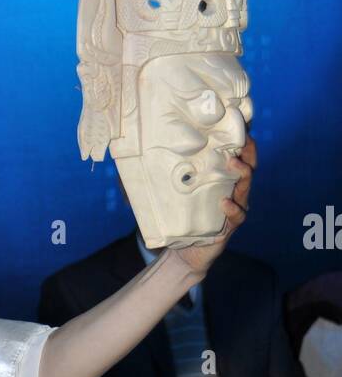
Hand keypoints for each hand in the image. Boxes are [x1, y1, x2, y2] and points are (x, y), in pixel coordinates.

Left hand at [168, 135, 256, 275]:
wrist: (184, 252)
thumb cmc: (178, 218)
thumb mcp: (168, 194)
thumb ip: (154, 180)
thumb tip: (127, 166)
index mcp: (219, 178)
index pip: (234, 155)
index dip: (238, 140)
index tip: (238, 124)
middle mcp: (231, 190)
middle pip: (248, 167)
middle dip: (248, 152)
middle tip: (243, 139)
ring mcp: (234, 207)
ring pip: (245, 188)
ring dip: (242, 174)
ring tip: (233, 165)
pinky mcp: (230, 226)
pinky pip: (238, 215)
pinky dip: (232, 208)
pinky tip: (224, 203)